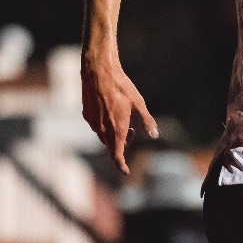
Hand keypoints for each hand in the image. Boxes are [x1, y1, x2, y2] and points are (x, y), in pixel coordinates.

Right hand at [81, 52, 157, 173]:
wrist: (98, 71)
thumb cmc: (121, 86)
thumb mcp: (139, 103)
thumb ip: (147, 121)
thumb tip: (155, 135)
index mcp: (117, 129)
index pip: (117, 155)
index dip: (121, 165)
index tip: (126, 171)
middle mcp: (103, 129)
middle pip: (111, 147)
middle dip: (122, 145)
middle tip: (133, 131)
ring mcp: (93, 122)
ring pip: (103, 137)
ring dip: (113, 135)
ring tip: (123, 119)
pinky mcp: (86, 114)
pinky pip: (96, 127)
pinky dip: (104, 126)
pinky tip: (110, 112)